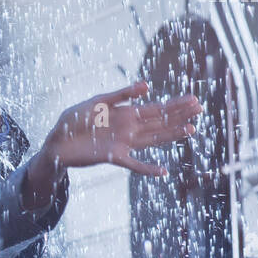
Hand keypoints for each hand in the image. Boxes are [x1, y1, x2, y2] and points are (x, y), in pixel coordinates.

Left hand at [22, 82, 201, 208]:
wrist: (57, 141)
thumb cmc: (75, 120)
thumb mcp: (97, 102)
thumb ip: (122, 95)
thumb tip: (147, 86)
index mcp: (125, 113)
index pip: (155, 108)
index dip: (174, 104)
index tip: (193, 99)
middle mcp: (129, 129)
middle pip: (159, 122)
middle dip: (180, 115)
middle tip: (201, 108)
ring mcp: (124, 143)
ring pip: (153, 139)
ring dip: (172, 135)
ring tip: (192, 129)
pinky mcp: (114, 156)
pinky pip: (134, 164)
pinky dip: (148, 169)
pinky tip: (163, 172)